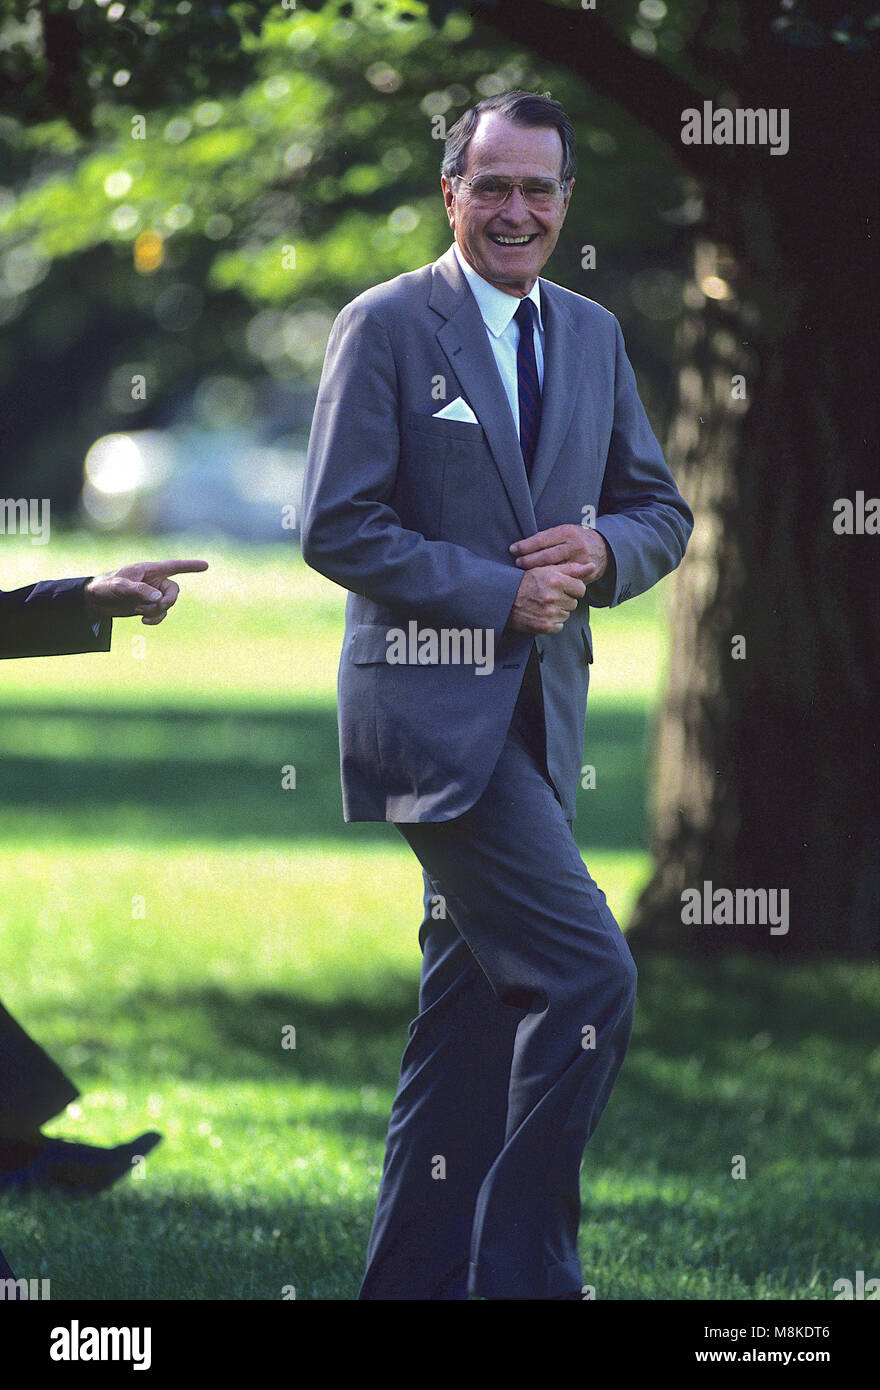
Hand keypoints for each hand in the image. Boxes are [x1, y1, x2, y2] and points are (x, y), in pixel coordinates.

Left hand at [84, 558, 208, 624]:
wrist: (96, 600)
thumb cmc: (106, 586)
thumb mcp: (120, 587)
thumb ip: (140, 591)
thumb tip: (158, 598)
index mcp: (150, 570)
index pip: (174, 566)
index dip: (190, 566)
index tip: (206, 565)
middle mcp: (154, 581)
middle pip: (174, 591)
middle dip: (167, 602)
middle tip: (156, 607)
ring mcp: (152, 594)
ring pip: (167, 605)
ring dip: (156, 611)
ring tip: (139, 612)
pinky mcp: (148, 606)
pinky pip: (161, 614)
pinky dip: (155, 619)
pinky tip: (143, 621)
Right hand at [506, 566, 585, 634]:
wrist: (503, 599)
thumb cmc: (525, 582)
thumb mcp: (547, 570)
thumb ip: (572, 569)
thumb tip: (593, 566)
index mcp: (555, 580)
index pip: (581, 588)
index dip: (572, 588)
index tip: (560, 588)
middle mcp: (553, 597)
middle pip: (574, 602)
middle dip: (564, 599)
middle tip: (547, 596)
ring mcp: (549, 613)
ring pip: (567, 614)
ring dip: (558, 611)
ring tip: (542, 605)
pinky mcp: (544, 626)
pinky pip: (559, 626)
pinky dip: (552, 623)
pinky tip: (541, 614)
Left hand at [509, 524, 608, 584]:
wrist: (605, 549)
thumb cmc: (578, 539)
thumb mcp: (566, 532)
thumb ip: (548, 538)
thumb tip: (522, 546)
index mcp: (568, 533)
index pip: (542, 540)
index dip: (525, 545)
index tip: (512, 549)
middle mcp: (575, 546)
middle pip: (547, 556)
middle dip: (529, 561)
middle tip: (517, 563)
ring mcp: (580, 562)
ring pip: (555, 570)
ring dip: (538, 573)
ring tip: (525, 574)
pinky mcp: (584, 575)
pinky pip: (565, 580)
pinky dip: (552, 582)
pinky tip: (541, 583)